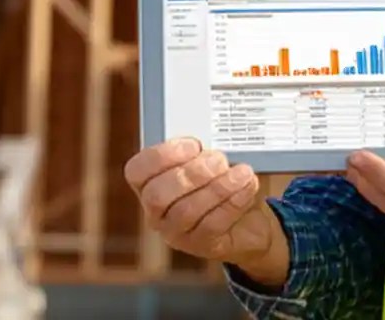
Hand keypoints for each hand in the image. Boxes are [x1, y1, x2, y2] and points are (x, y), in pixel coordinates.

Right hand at [123, 138, 281, 276]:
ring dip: (218, 187)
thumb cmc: (221, 185)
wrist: (248, 222)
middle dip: (191, 173)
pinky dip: (233, 201)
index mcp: (150, 184)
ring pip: (187, 211)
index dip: (162, 156)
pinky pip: (212, 225)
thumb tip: (211, 139)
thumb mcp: (207, 164)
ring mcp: (177, 233)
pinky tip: (247, 186)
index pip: (137, 171)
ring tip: (242, 172)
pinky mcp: (202, 246)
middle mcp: (156, 212)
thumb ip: (201, 152)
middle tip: (219, 160)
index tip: (194, 144)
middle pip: (158, 195)